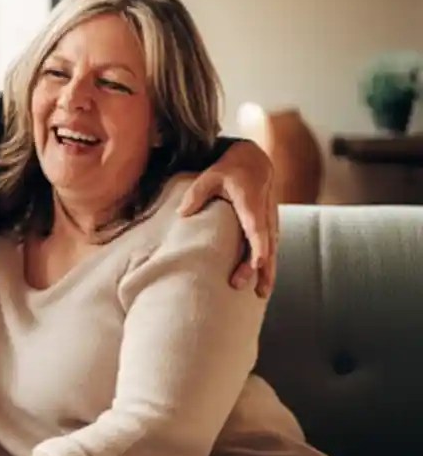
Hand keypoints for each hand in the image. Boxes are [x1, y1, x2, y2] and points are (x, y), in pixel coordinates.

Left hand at [179, 140, 277, 296]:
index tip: (257, 264)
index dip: (258, 247)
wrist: (255, 161)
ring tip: (261, 294)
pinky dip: (269, 265)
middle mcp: (265, 214)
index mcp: (251, 203)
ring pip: (272, 249)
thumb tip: (182, 213)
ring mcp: (270, 220)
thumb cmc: (229, 170)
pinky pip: (271, 247)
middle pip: (266, 245)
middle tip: (243, 287)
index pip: (257, 228)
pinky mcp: (270, 225)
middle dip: (258, 268)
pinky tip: (264, 282)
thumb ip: (196, 193)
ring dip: (268, 271)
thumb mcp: (210, 175)